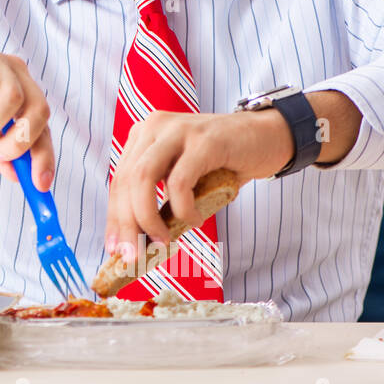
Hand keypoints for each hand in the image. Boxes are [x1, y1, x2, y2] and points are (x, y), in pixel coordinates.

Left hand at [105, 109, 292, 262]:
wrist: (269, 137)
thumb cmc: (224, 163)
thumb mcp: (184, 177)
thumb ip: (161, 199)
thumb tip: (139, 241)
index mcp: (144, 136)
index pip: (120, 180)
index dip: (114, 217)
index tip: (114, 249)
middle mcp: (154, 128)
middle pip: (126, 180)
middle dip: (125, 223)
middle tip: (132, 256)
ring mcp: (177, 131)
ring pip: (143, 178)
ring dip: (147, 217)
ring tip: (162, 241)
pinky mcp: (203, 141)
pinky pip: (179, 181)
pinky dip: (183, 208)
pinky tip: (194, 220)